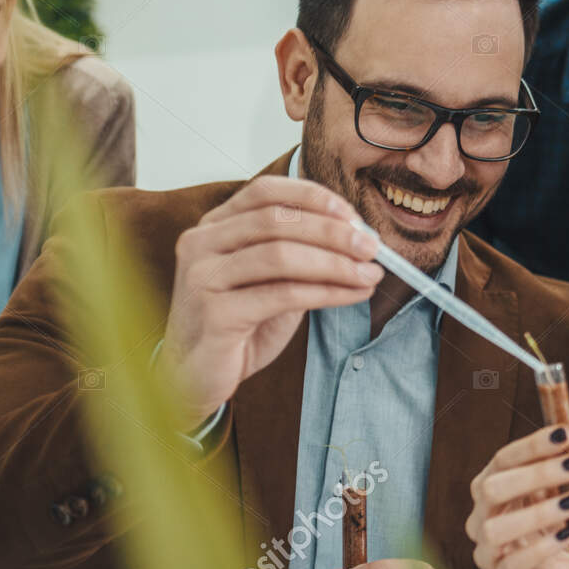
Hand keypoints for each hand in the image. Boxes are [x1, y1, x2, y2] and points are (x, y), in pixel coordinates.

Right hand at [155, 177, 383, 430]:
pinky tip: (352, 295)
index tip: (353, 216)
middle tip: (372, 247)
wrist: (196, 377)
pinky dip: (326, 292)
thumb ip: (300, 254)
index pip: (265, 191)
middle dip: (333, 232)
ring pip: (281, 255)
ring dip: (336, 263)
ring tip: (370, 274)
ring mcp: (203, 276)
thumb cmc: (238, 325)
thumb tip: (358, 239)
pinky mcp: (214, 313)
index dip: (313, 197)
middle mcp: (201, 243)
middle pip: (277, 220)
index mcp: (214, 225)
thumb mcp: (271, 281)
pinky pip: (283, 294)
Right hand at [464, 427, 568, 568]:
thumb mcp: (566, 500)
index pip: (501, 461)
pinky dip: (541, 548)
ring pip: (495, 528)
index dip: (531, 445)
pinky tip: (567, 536)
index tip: (564, 435)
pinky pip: (512, 565)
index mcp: (492, 491)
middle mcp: (481, 519)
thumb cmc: (559, 536)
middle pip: (491, 489)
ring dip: (538, 512)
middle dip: (535, 473)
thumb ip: (564, 475)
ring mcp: (487, 552)